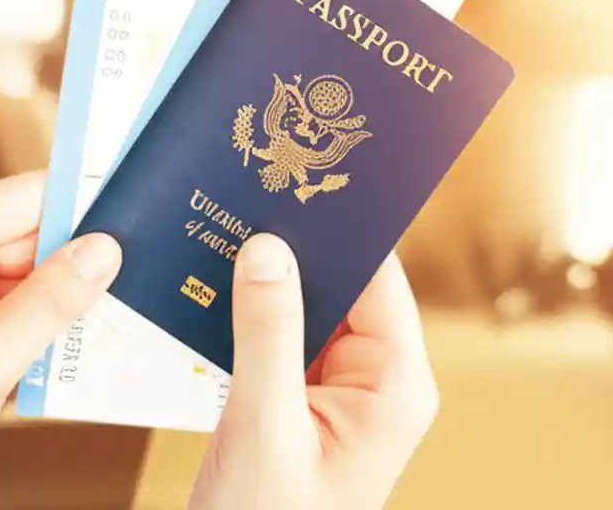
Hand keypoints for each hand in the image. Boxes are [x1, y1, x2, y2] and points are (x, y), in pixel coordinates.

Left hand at [0, 173, 122, 508]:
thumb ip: (49, 303)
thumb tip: (105, 249)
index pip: (22, 198)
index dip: (81, 204)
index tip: (139, 215)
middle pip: (33, 233)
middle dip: (80, 264)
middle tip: (131, 293)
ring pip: (34, 270)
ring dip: (67, 301)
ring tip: (97, 334)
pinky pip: (22, 302)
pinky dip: (51, 325)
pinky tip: (69, 351)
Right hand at [190, 235, 438, 509]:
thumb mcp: (264, 424)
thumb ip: (268, 333)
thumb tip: (268, 248)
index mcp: (397, 385)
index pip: (378, 280)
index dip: (339, 233)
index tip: (296, 189)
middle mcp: (382, 382)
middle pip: (345, 289)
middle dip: (295, 255)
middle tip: (243, 208)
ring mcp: (347, 394)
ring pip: (312, 312)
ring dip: (270, 287)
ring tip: (220, 244)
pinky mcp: (312, 404)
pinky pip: (288, 342)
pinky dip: (256, 321)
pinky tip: (216, 298)